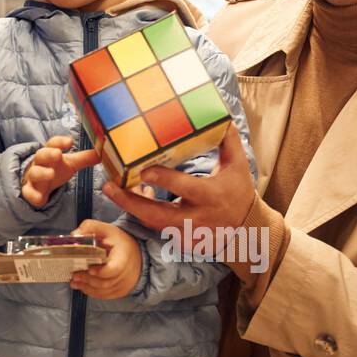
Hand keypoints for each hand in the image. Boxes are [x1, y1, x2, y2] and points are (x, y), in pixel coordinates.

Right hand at [21, 135, 100, 207]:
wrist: (37, 183)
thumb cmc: (55, 168)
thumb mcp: (70, 163)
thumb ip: (85, 158)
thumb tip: (102, 152)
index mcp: (50, 152)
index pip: (53, 143)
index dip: (60, 141)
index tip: (70, 141)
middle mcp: (40, 163)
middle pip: (41, 155)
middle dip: (48, 154)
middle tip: (57, 154)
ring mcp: (33, 177)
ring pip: (34, 173)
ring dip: (41, 173)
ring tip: (51, 174)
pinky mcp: (30, 191)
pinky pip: (29, 192)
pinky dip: (33, 195)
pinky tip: (39, 199)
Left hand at [69, 219, 142, 298]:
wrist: (133, 252)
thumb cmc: (119, 241)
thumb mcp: (106, 229)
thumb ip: (90, 228)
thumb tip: (75, 234)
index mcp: (124, 256)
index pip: (115, 269)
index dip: (101, 271)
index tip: (89, 269)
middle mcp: (127, 273)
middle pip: (106, 282)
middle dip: (88, 279)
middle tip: (74, 274)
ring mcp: (124, 284)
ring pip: (103, 291)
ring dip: (87, 287)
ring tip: (74, 280)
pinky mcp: (120, 291)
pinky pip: (105, 295)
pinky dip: (92, 292)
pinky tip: (81, 286)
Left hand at [100, 121, 255, 239]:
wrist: (248, 229)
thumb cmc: (239, 192)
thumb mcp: (238, 165)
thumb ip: (228, 140)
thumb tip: (222, 115)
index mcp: (210, 195)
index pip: (184, 187)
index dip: (163, 179)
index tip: (143, 170)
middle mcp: (197, 217)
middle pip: (157, 215)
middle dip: (130, 203)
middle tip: (108, 187)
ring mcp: (187, 232)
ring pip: (152, 222)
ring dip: (131, 206)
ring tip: (111, 189)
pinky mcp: (181, 241)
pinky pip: (157, 227)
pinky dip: (143, 213)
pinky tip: (131, 197)